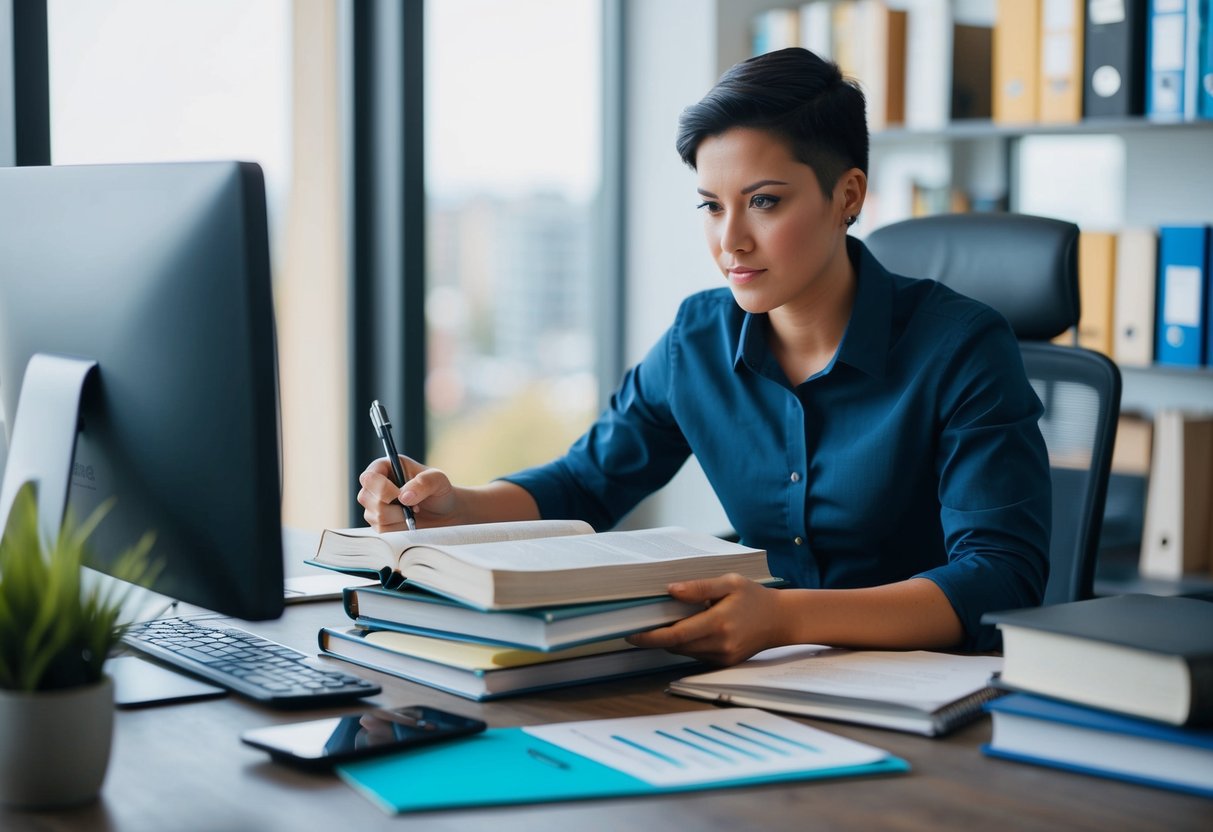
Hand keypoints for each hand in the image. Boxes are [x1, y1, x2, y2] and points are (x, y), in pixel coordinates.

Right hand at [357, 456, 457, 530]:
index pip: (368, 477)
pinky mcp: (379, 523)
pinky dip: (399, 528)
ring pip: (374, 516)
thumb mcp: (438, 480)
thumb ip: (423, 482)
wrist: (445, 513)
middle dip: (392, 505)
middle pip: (365, 497)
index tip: (400, 495)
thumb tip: (403, 497)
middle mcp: (375, 486)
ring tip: (414, 511)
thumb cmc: (439, 491)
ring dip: (399, 517)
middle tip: (413, 505)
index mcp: (385, 468)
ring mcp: (374, 505)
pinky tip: (409, 521)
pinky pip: (381, 530)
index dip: (381, 488)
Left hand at [625, 574, 787, 665]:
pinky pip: (697, 655)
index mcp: (719, 623)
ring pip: (685, 652)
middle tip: (639, 624)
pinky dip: (686, 644)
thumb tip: (671, 591)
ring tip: (661, 623)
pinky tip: (685, 629)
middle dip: (656, 637)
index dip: (651, 636)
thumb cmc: (754, 597)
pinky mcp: (725, 662)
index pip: (676, 635)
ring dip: (671, 640)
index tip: (632, 633)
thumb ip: (699, 587)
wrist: (781, 619)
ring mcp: (723, 656)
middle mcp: (720, 644)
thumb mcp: (729, 583)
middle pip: (676, 646)